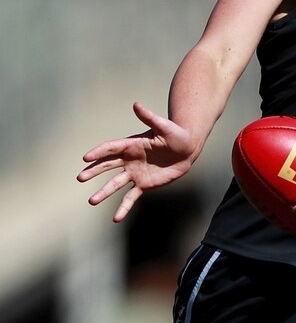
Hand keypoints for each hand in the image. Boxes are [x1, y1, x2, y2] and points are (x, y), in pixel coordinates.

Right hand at [77, 102, 196, 222]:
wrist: (187, 149)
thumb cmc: (176, 135)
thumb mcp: (164, 126)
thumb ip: (150, 117)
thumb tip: (136, 104)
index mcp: (132, 145)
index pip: (111, 148)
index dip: (99, 152)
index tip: (86, 158)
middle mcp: (129, 160)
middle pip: (107, 166)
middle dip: (94, 172)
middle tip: (81, 177)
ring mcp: (135, 173)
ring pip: (115, 184)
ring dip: (104, 193)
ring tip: (91, 201)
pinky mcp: (143, 184)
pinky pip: (130, 197)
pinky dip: (123, 208)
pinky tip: (116, 219)